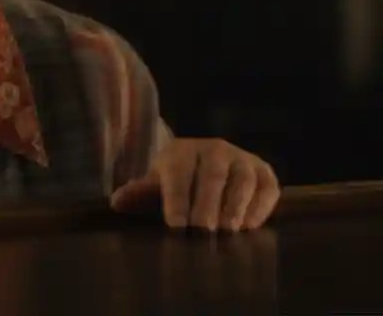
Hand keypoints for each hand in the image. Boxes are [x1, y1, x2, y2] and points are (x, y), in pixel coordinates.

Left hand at [109, 138, 279, 231]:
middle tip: (203, 233)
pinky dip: (260, 206)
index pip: (179, 173)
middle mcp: (215, 149)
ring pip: (241, 180)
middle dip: (207, 205)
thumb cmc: (178, 180)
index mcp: (184, 151)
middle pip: (212, 176)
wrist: (207, 163)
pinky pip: (267, 187)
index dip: (177, 200)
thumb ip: (139, 193)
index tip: (176, 226)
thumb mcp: (157, 182)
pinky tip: (250, 226)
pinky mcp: (264, 172)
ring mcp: (242, 159)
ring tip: (228, 232)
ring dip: (235, 206)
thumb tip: (116, 201)